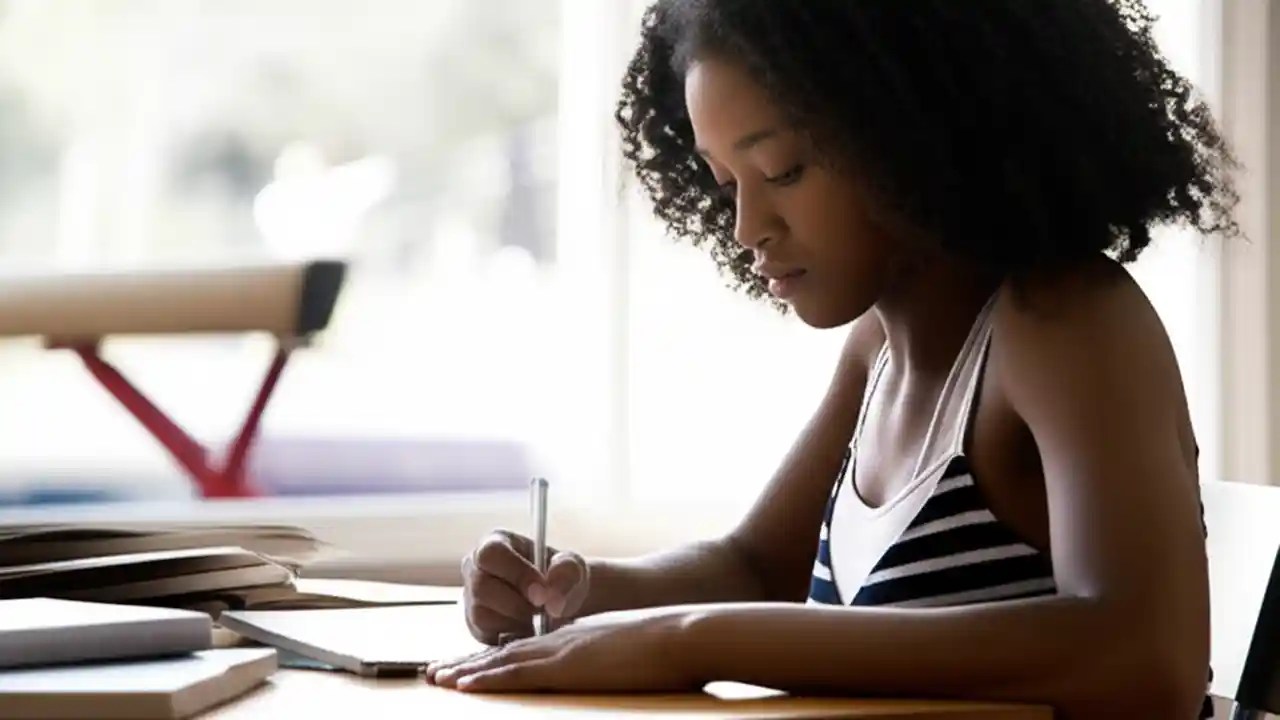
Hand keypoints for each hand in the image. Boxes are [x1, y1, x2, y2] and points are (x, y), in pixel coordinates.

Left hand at [423, 607, 701, 692]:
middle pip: (506, 653)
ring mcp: (563, 652)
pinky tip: (464, 685)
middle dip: (469, 664)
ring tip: (437, 679)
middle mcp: (564, 640)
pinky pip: (517, 673)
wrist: (685, 633)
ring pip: (502, 663)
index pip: (528, 649)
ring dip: (467, 672)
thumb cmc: (673, 646)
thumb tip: (623, 668)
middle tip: (436, 672)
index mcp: (579, 638)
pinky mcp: (567, 666)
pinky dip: (487, 679)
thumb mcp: (637, 650)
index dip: (496, 657)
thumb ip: (619, 658)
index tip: (471, 666)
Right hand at [461, 529, 589, 643]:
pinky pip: (486, 637)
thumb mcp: (572, 567)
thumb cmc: (561, 576)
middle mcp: (474, 568)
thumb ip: (565, 573)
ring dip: (516, 622)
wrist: (559, 602)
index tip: (542, 594)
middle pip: (481, 587)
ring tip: (538, 619)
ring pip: (481, 616)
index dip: (515, 574)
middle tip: (543, 611)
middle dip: (518, 604)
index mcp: (494, 543)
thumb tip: (550, 596)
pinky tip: (529, 630)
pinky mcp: (475, 626)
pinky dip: (512, 638)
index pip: (491, 554)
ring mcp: (471, 598)